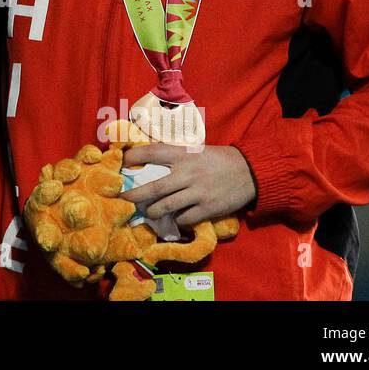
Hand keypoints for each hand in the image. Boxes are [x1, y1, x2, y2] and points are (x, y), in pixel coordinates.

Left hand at [119, 143, 255, 225]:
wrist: (249, 172)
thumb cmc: (217, 159)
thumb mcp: (194, 149)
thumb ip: (173, 155)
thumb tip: (146, 160)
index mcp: (182, 154)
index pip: (151, 153)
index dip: (132, 157)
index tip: (119, 163)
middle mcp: (187, 173)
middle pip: (152, 188)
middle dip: (133, 196)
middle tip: (122, 200)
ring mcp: (197, 193)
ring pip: (165, 207)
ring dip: (151, 212)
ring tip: (147, 212)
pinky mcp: (207, 209)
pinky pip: (183, 219)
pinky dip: (176, 220)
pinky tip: (174, 218)